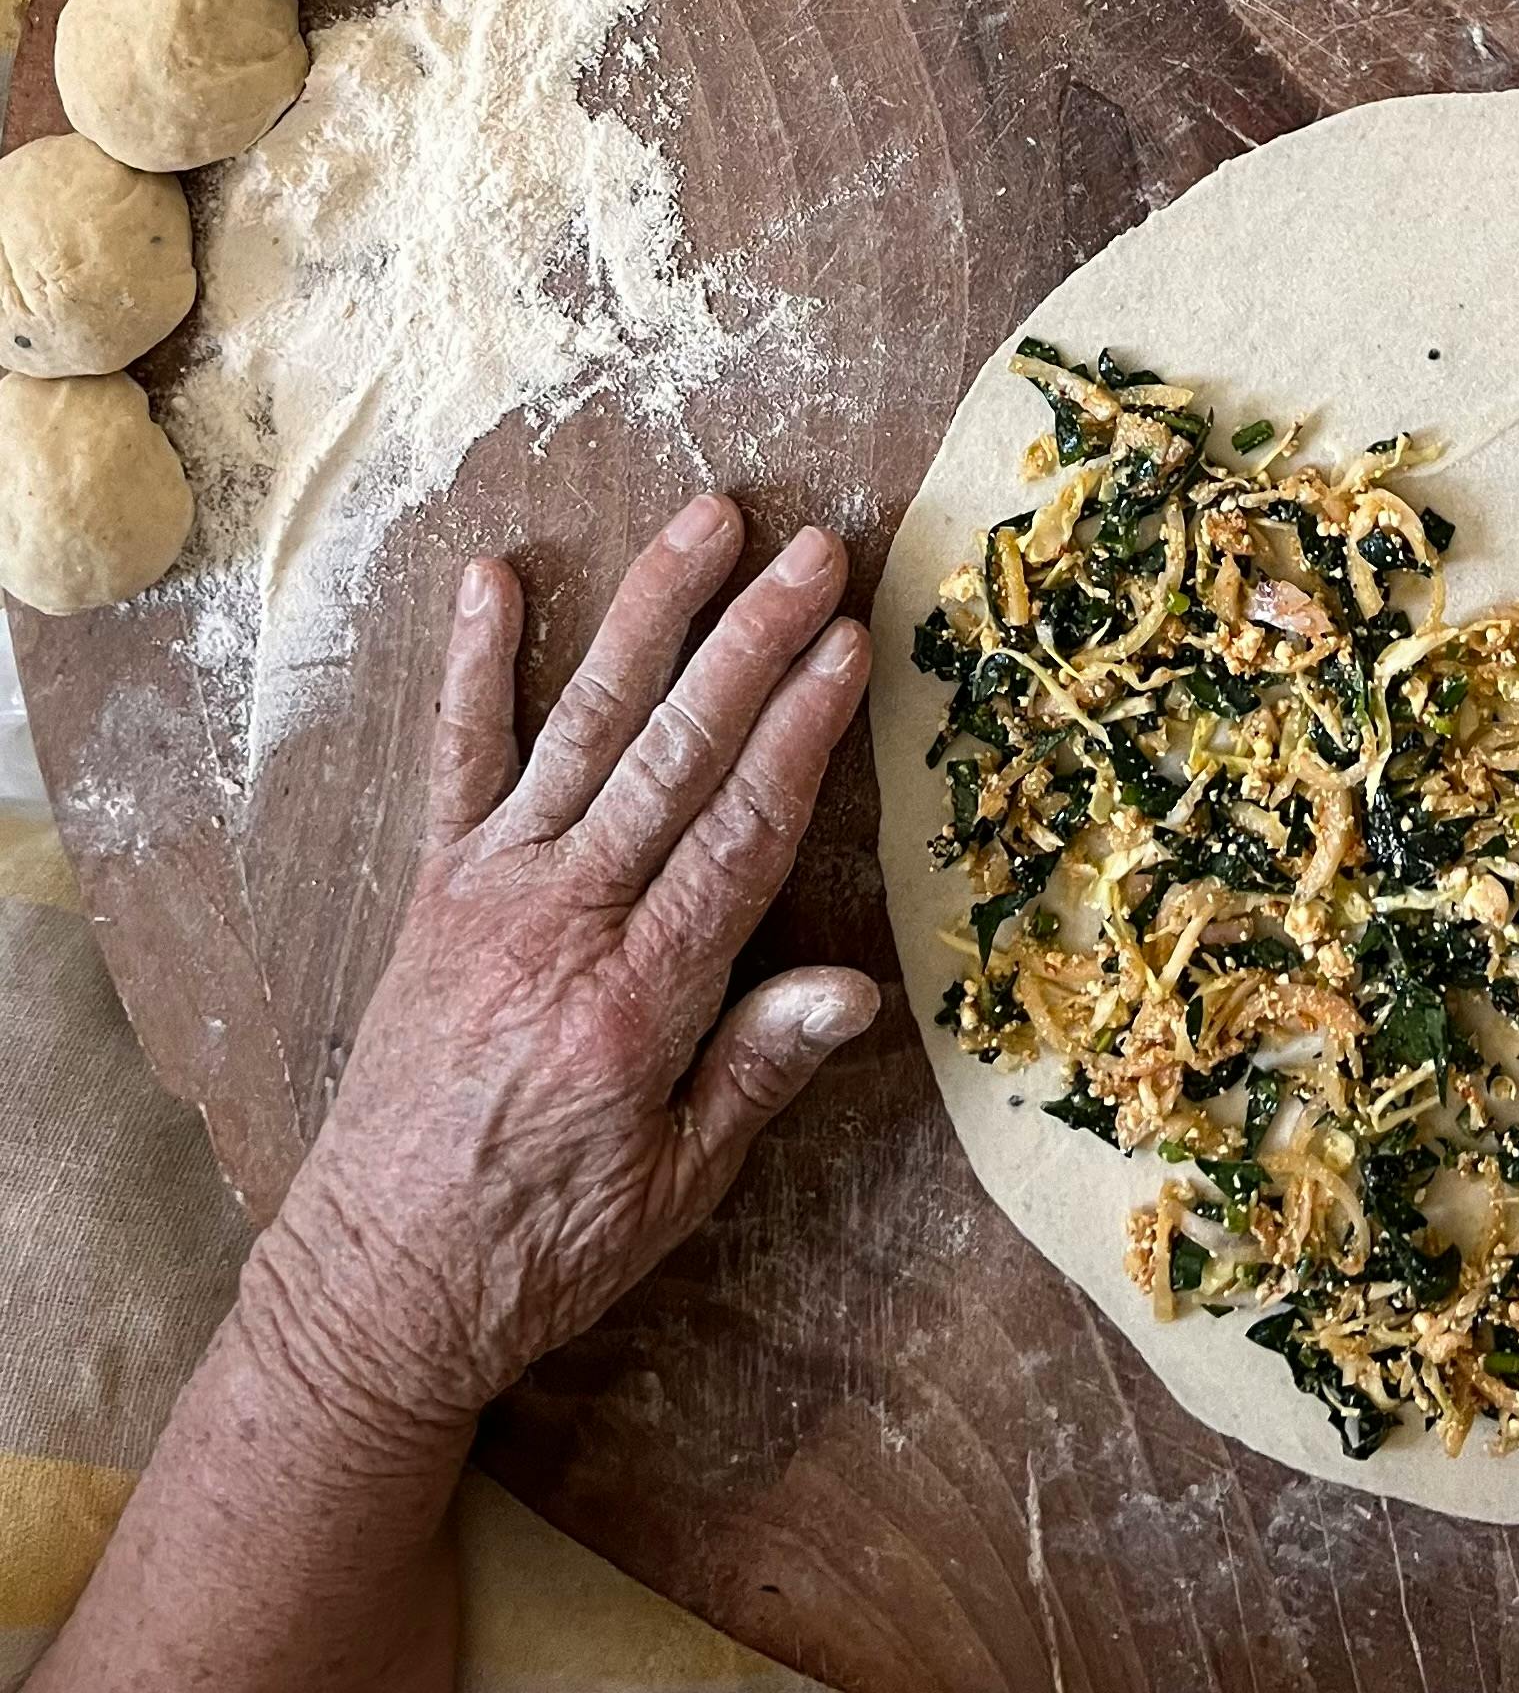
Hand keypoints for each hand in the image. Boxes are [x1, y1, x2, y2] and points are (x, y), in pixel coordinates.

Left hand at [247, 494, 876, 1426]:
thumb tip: (855, 986)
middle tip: (812, 550)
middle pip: (676, 754)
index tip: (849, 643)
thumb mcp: (673, 1190)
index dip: (802, 732)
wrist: (374, 1285)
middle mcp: (561, 923)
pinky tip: (489, 578)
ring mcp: (490, 893)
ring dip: (649, 616)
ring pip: (585, 727)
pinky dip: (472, 665)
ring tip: (705, 521)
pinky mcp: (434, 891)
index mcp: (636, 1002)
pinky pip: (457, 760)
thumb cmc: (541, 1250)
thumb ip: (757, 1071)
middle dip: (751, 643)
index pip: (741, 834)